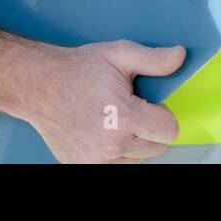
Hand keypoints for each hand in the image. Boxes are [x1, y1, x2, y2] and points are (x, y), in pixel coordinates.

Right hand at [9, 39, 183, 162]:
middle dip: (150, 128)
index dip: (163, 114)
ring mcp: (96, 160)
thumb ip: (154, 59)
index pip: (169, 130)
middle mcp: (112, 145)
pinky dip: (116, 153)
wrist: (39, 85)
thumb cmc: (79, 69)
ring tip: (114, 119)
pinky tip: (103, 132)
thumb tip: (181, 56)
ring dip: (133, 142)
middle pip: (157, 147)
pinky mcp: (83, 166)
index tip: (149, 103)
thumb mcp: (119, 54)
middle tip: (130, 108)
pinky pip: (116, 165)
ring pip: (137, 158)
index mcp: (124, 117)